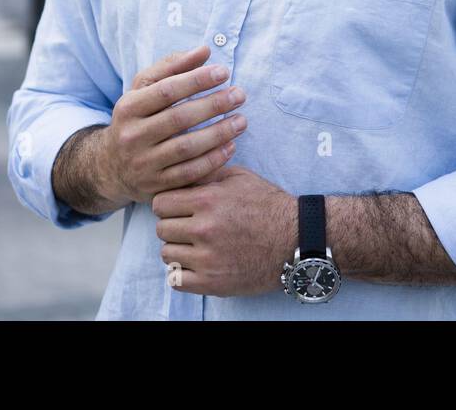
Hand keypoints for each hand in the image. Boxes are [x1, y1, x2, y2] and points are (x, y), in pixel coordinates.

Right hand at [98, 45, 247, 204]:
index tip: (224, 72)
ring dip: (219, 133)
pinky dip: (213, 160)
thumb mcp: (144, 89)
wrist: (112, 166)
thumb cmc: (137, 118)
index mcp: (128, 107)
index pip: (166, 91)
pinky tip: (231, 146)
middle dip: (213, 105)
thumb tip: (205, 50)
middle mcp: (132, 136)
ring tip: (242, 120)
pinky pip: (190, 173)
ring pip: (187, 148)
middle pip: (179, 119)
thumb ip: (173, 66)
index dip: (197, 80)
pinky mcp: (156, 187)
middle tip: (239, 94)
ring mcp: (143, 164)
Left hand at [153, 166, 296, 296]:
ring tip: (195, 246)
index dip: (168, 204)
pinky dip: (182, 272)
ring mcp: (207, 259)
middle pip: (161, 228)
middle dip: (173, 225)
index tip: (178, 208)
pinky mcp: (212, 283)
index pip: (160, 203)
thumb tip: (181, 172)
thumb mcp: (239, 177)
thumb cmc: (268, 205)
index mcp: (207, 200)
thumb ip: (207, 174)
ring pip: (167, 254)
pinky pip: (176, 279)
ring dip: (178, 249)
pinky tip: (196, 264)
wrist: (295, 239)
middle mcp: (204, 229)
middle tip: (188, 227)